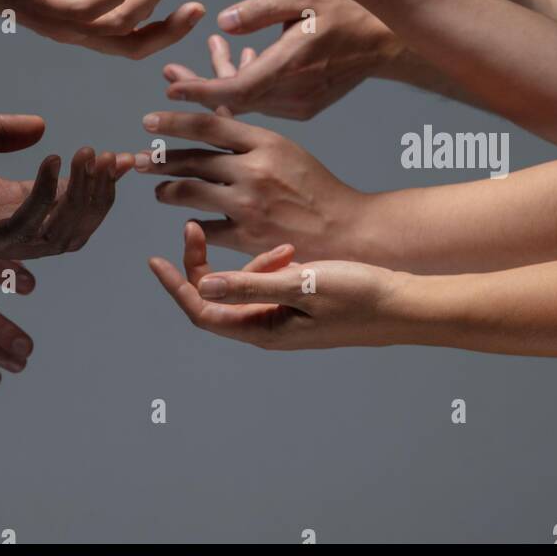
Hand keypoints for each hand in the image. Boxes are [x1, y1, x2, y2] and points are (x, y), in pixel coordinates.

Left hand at [0, 0, 204, 58]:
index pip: (135, 38)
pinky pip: (90, 5)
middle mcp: (74, 30)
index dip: (168, 30)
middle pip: (136, 43)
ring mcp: (59, 19)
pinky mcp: (43, 1)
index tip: (196, 6)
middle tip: (198, 1)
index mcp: (82, 23)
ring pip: (122, 20)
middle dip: (171, 26)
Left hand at [0, 109, 131, 266]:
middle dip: (100, 194)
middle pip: (73, 224)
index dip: (95, 182)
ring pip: (59, 232)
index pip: (64, 202)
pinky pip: (27, 225)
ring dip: (83, 195)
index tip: (122, 157)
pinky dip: (49, 195)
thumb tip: (43, 125)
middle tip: (114, 158)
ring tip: (92, 155)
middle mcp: (1, 226)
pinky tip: (57, 160)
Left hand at [135, 111, 361, 257]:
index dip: (173, 121)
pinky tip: (189, 223)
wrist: (345, 232)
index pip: (208, 124)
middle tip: (137, 159)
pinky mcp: (247, 238)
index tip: (147, 121)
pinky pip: (205, 228)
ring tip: (159, 191)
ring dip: (167, 191)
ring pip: (189, 192)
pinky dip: (193, 225)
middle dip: (158, 159)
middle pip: (192, 159)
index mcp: (265, 143)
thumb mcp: (285, 149)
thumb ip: (247, 136)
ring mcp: (249, 205)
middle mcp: (254, 171)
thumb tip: (210, 114)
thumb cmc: (314, 187)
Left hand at [150, 222, 403, 349]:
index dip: (175, 285)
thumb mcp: (301, 284)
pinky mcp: (295, 301)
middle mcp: (266, 327)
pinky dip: (267, 260)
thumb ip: (250, 284)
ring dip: (245, 260)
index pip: (202, 310)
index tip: (153, 258)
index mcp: (262, 330)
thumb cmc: (357, 296)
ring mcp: (280, 315)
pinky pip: (265, 279)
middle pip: (214, 295)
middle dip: (201, 262)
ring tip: (278, 244)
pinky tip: (289, 247)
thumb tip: (204, 284)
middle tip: (194, 226)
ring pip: (241, 284)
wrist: (402, 303)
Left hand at [162, 0, 399, 117]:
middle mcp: (293, 94)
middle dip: (199, 89)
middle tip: (169, 73)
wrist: (390, 42)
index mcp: (291, 66)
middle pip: (233, 102)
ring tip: (206, 54)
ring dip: (223, 82)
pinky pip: (265, 101)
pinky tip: (242, 57)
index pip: (235, 91)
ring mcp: (300, 104)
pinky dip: (247, 83)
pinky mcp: (305, 106)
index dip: (199, 92)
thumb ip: (261, 10)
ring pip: (248, 102)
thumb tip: (220, 22)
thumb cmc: (349, 12)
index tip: (169, 90)